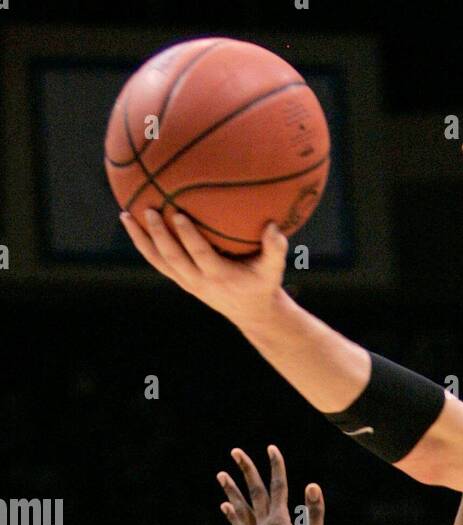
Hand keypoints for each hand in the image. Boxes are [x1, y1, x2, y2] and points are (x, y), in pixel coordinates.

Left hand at [119, 207, 287, 330]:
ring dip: (141, 240)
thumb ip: (275, 249)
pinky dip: (144, 244)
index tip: (177, 213)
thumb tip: (274, 226)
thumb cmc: (263, 285)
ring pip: (159, 261)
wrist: (252, 314)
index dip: (187, 236)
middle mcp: (199, 281)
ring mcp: (187, 282)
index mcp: (219, 276)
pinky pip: (158, 262)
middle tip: (148, 210)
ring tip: (125, 216)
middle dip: (159, 235)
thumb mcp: (273, 271)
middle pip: (172, 258)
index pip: (199, 255)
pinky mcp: (181, 281)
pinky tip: (133, 224)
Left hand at [217, 446, 323, 524]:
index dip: (276, 466)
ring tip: (221, 474)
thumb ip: (315, 513)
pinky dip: (232, 515)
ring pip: (241, 507)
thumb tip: (313, 486)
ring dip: (231, 490)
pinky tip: (224, 506)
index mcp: (279, 521)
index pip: (278, 487)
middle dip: (246, 470)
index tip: (271, 448)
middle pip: (254, 492)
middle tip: (235, 451)